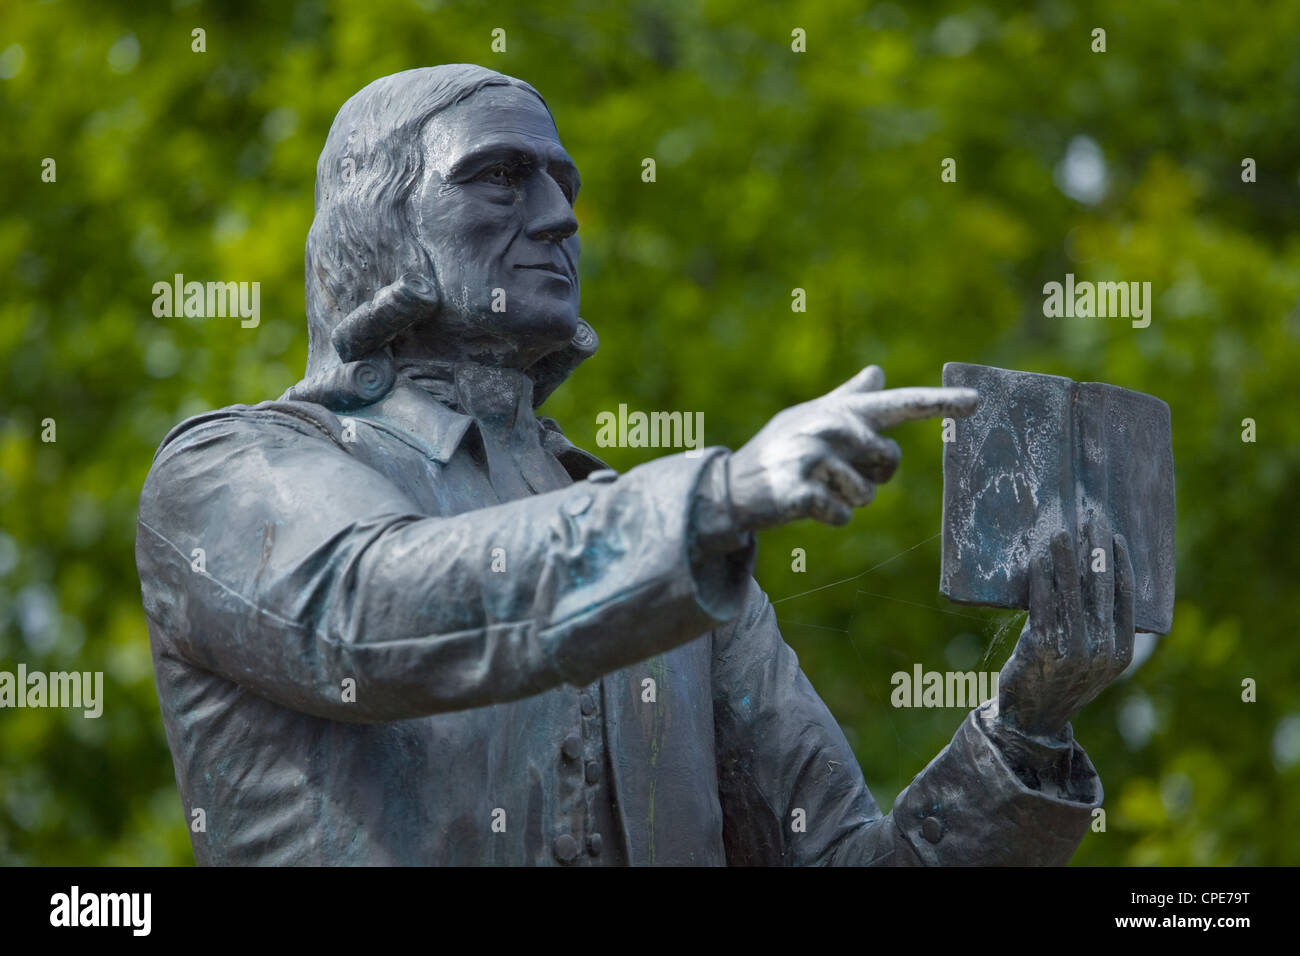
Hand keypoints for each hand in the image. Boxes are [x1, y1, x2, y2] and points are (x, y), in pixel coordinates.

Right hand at [724, 365, 977, 531]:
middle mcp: (830, 427)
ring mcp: (813, 458)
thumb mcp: (811, 417)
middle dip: (869, 476)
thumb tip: (877, 372)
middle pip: (889, 462)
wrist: (732, 486)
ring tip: (813, 487)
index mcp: (840, 411)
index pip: (899, 402)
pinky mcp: (800, 491)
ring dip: (845, 500)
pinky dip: (828, 518)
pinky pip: (842, 515)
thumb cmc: (778, 450)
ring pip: (866, 495)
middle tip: (832, 473)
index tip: (977, 401)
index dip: (940, 402)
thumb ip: (848, 398)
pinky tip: (803, 506)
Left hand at [997, 518, 1135, 740]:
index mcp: (1122, 651)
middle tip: (1090, 519)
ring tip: (1060, 531)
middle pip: (1102, 587)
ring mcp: (1074, 649)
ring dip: (1066, 556)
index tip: (1114, 536)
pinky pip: (1043, 603)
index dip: (1121, 563)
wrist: (1031, 719)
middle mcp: (1103, 650)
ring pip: (1072, 591)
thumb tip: (1096, 579)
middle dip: (1096, 549)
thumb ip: (1100, 629)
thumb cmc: (1059, 680)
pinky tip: (1038, 558)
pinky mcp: (1044, 647)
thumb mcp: (1092, 660)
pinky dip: (1041, 577)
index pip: (1126, 598)